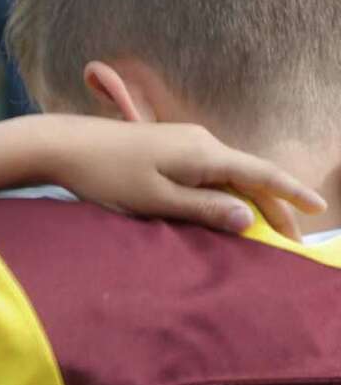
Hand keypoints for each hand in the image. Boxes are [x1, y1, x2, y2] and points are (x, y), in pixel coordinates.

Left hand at [41, 114, 326, 238]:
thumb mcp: (158, 201)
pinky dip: (230, 194)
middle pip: (251, 176)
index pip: (261, 174)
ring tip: (268, 232)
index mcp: (204, 154)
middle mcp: (203, 142)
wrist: (69, 146)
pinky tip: (232, 212)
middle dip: (276, 207)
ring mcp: (188, 144)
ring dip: (253, 203)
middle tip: (292, 241)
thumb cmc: (109, 177)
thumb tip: (248, 219)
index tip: (317, 208)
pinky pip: (214, 174)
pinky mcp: (173, 149)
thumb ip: (204, 209)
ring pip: (233, 176)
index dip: (291, 194)